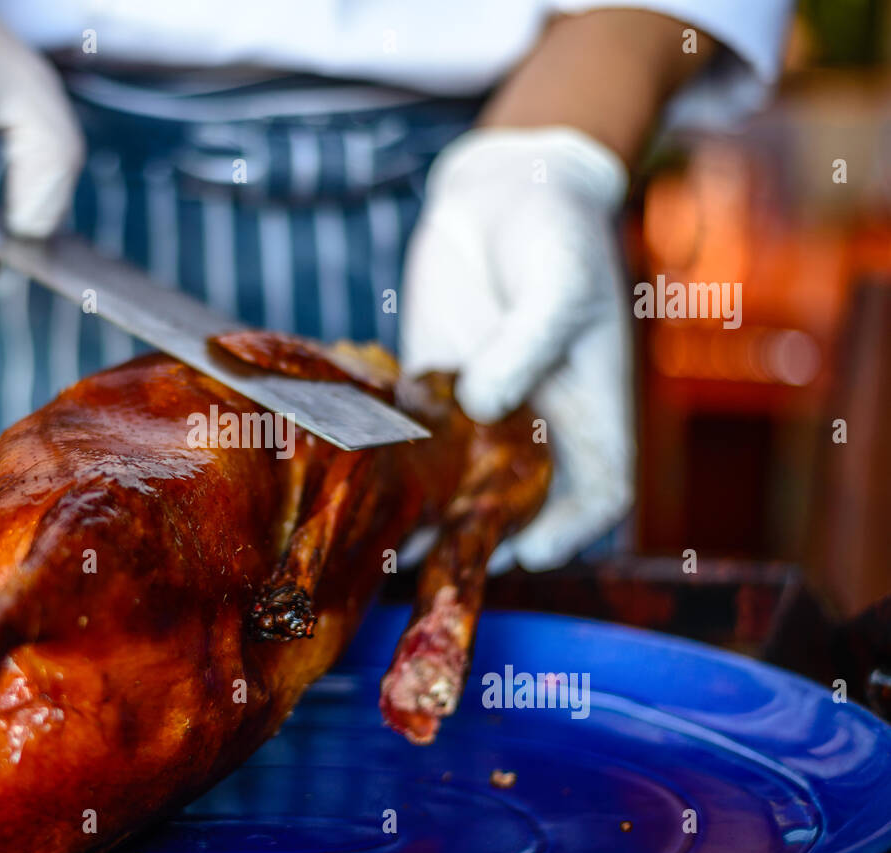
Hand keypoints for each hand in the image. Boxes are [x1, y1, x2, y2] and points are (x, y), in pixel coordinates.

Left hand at [400, 126, 634, 570]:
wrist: (501, 194)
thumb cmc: (554, 233)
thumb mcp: (557, 280)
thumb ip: (527, 342)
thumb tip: (484, 405)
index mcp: (588, 408)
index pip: (595, 494)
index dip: (570, 532)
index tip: (528, 551)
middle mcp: (534, 423)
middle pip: (518, 503)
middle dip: (481, 536)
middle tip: (438, 557)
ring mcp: (478, 411)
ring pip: (458, 482)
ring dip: (426, 512)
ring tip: (387, 540)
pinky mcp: (428, 389)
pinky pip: (412, 440)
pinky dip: (390, 464)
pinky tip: (356, 480)